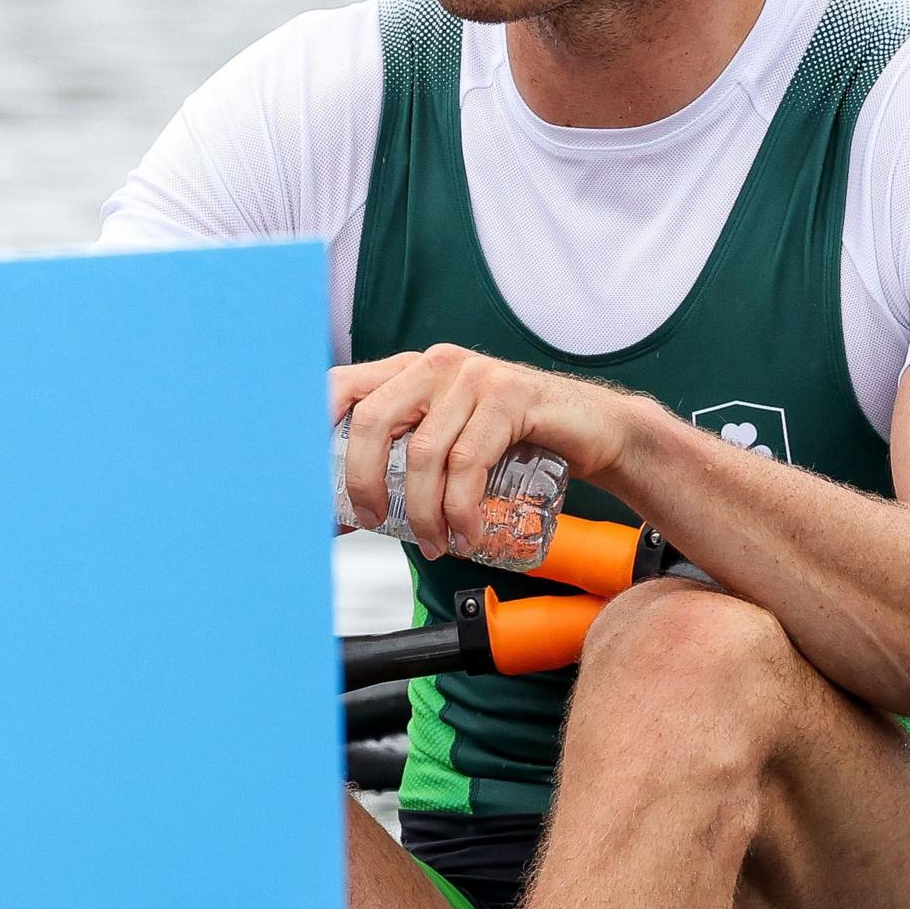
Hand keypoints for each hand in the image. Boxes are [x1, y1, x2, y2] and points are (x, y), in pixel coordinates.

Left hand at [331, 345, 653, 559]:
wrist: (595, 430)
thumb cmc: (516, 444)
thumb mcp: (451, 445)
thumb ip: (406, 463)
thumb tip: (342, 518)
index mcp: (408, 370)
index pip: (340, 387)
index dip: (315, 435)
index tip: (314, 487)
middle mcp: (434, 364)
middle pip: (371, 420)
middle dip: (364, 484)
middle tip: (376, 524)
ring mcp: (472, 375)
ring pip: (423, 452)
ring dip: (424, 512)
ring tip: (437, 544)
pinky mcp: (509, 395)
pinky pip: (468, 461)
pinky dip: (460, 508)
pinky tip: (466, 533)